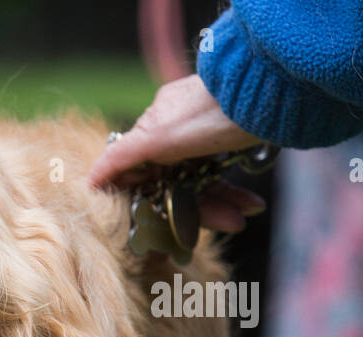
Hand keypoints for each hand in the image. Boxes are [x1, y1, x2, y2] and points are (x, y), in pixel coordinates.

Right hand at [88, 74, 267, 232]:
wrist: (272, 85)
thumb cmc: (213, 109)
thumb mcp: (161, 135)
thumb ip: (122, 156)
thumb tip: (89, 180)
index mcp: (153, 128)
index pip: (138, 174)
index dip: (146, 200)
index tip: (156, 223)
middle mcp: (174, 133)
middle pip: (172, 185)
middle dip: (195, 209)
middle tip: (222, 224)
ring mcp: (202, 137)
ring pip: (200, 184)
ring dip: (219, 205)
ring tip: (239, 219)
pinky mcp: (228, 141)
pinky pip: (222, 175)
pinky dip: (234, 194)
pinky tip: (250, 204)